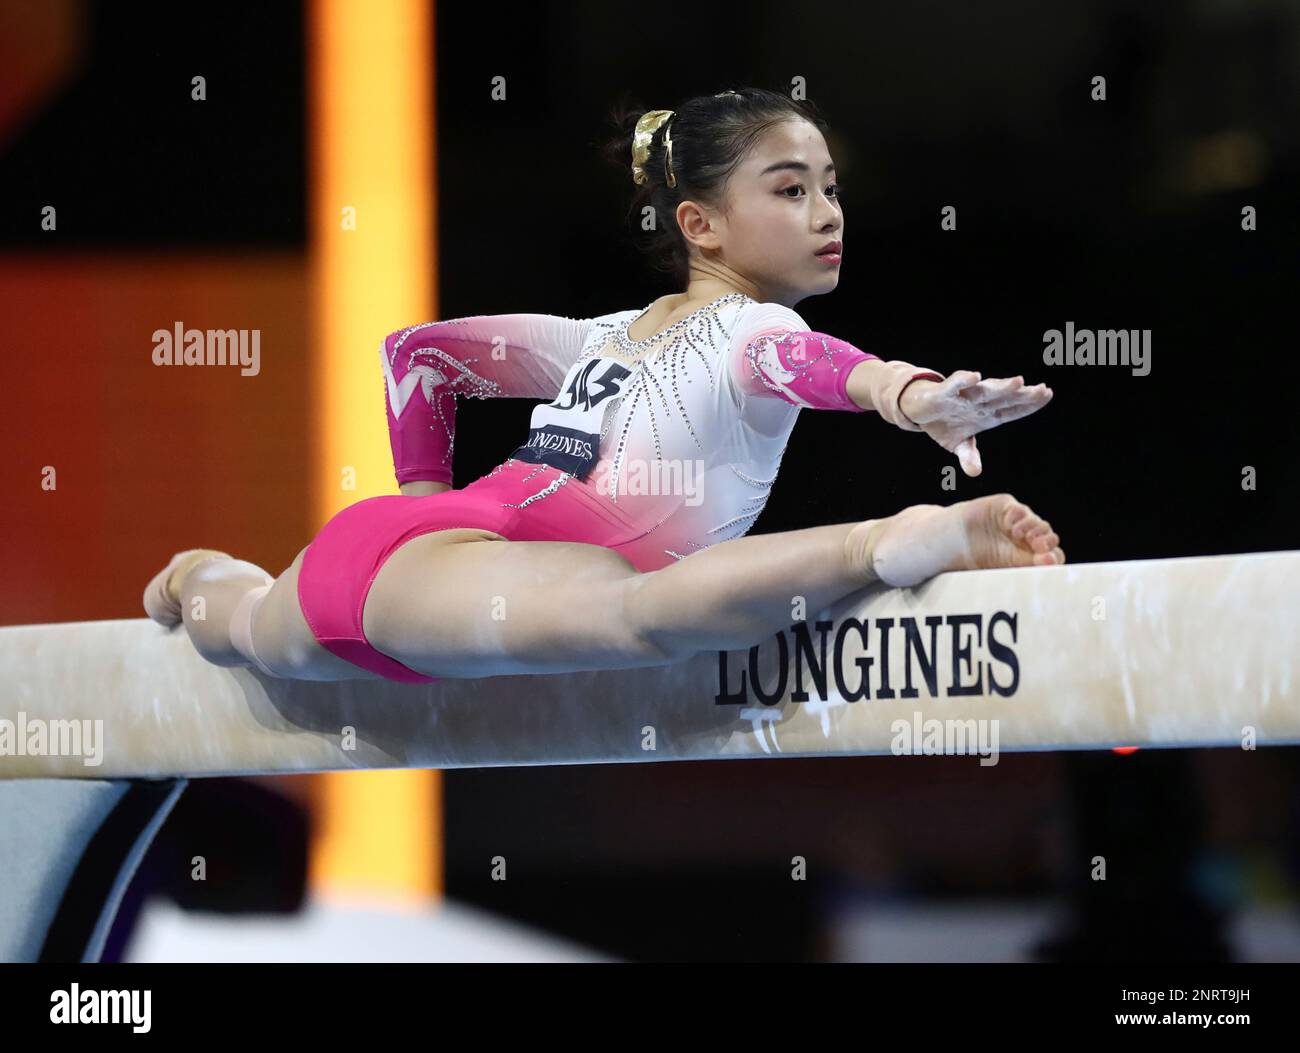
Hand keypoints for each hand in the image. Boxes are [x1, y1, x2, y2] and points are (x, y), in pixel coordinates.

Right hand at [899, 371, 1052, 476]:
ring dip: (1001, 387)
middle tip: (1043, 390)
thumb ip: (969, 456)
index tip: (1047, 394)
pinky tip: (975, 376)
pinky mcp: (944, 392)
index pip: (1012, 409)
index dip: (1029, 404)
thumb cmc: (944, 422)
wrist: (918, 408)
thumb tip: (975, 472)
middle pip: (1005, 398)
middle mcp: (979, 402)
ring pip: (985, 390)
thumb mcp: (957, 445)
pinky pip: (955, 385)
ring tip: (1019, 382)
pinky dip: (964, 380)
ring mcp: (963, 396)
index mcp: (987, 414)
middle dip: (1024, 395)